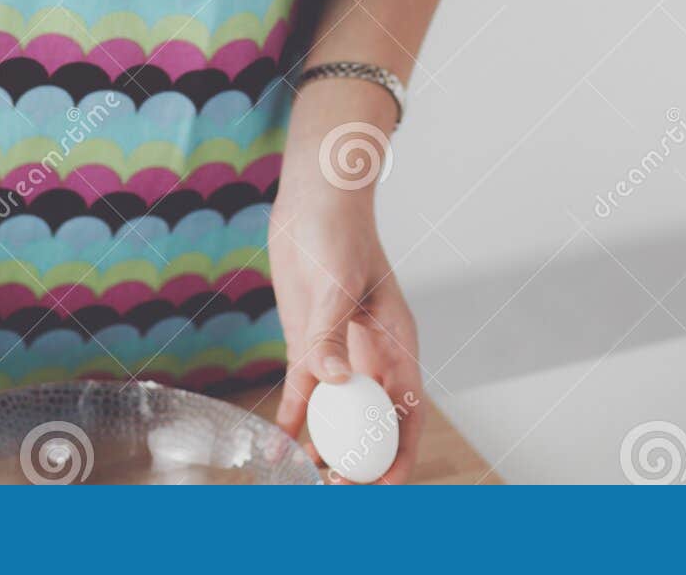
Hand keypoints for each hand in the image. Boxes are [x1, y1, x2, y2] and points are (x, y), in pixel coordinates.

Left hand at [268, 129, 421, 483]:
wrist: (312, 199)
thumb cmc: (339, 231)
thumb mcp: (336, 282)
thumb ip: (330, 334)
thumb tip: (333, 383)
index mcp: (397, 341)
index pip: (407, 409)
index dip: (401, 451)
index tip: (382, 483)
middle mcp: (371, 354)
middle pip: (372, 420)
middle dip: (361, 458)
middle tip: (336, 486)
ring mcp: (339, 351)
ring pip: (337, 413)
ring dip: (326, 445)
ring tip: (307, 476)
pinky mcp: (307, 344)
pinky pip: (302, 392)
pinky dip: (292, 418)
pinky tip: (277, 444)